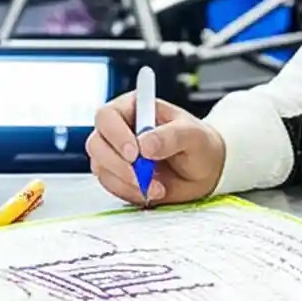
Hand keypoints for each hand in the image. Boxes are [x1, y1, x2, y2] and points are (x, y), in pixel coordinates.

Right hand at [86, 93, 224, 205]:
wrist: (205, 171)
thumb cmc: (199, 144)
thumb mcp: (193, 135)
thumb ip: (171, 136)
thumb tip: (145, 144)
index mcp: (134, 107)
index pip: (108, 115)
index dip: (115, 134)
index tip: (135, 153)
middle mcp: (119, 128)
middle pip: (96, 143)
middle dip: (117, 164)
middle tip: (142, 176)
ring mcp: (115, 153)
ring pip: (100, 167)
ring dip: (126, 182)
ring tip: (156, 186)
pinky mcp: (117, 176)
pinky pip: (111, 186)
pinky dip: (130, 193)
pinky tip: (152, 191)